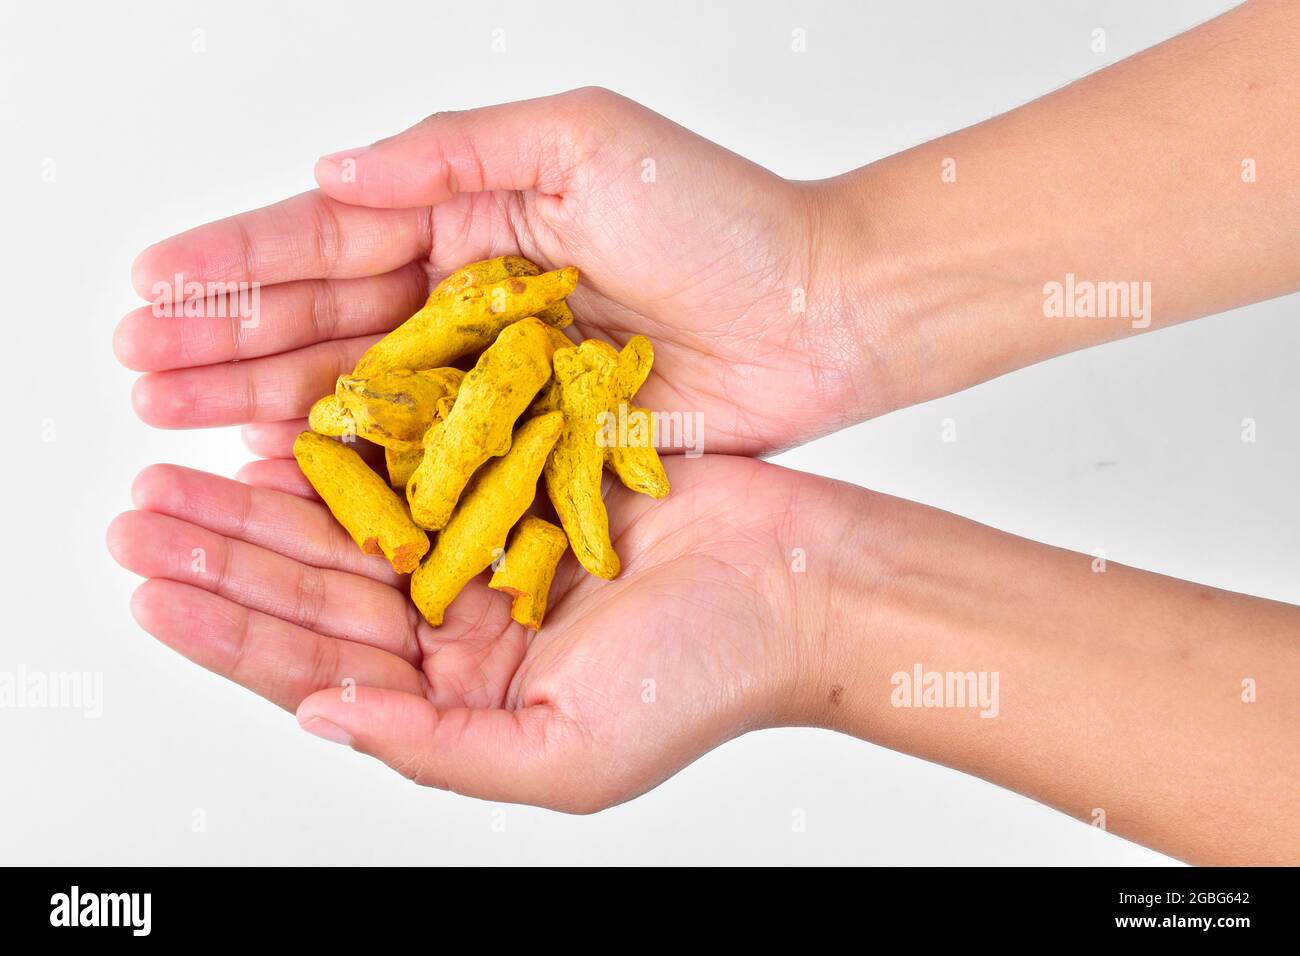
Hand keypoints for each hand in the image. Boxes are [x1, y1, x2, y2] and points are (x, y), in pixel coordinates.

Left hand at [106, 453, 852, 810]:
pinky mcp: (516, 488)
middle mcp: (460, 635)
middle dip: (224, 557)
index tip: (153, 594)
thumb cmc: (703, 680)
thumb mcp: (563, 755)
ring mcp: (485, 557)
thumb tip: (320, 720)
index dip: (230, 634)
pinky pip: (416, 466)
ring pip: (350, 528)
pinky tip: (292, 432)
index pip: (318, 673)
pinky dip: (355, 452)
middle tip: (140, 514)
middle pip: (316, 594)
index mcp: (461, 706)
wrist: (797, 583)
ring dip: (267, 501)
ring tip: (181, 469)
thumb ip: (433, 749)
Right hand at [117, 88, 880, 456]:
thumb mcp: (582, 143)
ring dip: (264, 404)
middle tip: (138, 368)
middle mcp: (468, 294)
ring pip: (359, 391)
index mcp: (471, 211)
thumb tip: (333, 166)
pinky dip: (351, 464)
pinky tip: (280, 470)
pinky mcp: (525, 440)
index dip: (240, 261)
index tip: (153, 285)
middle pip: (326, 318)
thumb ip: (454, 150)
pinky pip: (422, 455)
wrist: (815, 316)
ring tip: (175, 419)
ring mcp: (492, 373)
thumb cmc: (720, 217)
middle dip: (229, 341)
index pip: (332, 232)